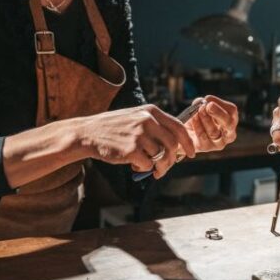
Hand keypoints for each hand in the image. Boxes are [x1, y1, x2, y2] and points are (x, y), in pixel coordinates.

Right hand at [77, 104, 193, 178]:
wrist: (87, 133)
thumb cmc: (113, 128)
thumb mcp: (135, 117)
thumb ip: (155, 126)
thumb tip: (176, 146)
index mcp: (150, 111)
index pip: (179, 127)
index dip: (188, 142)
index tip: (191, 153)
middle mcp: (147, 121)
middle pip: (173, 145)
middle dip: (173, 160)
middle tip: (166, 168)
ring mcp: (139, 135)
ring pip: (161, 157)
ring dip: (158, 167)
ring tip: (148, 168)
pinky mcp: (131, 150)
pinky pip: (148, 165)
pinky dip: (143, 168)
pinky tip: (134, 165)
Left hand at [185, 95, 237, 152]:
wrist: (186, 133)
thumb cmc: (198, 118)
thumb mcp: (201, 107)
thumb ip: (203, 103)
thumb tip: (202, 101)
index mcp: (231, 120)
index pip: (232, 111)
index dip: (220, 103)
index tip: (208, 98)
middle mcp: (228, 133)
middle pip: (228, 123)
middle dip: (218, 113)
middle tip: (209, 106)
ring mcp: (219, 142)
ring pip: (214, 131)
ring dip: (205, 119)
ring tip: (198, 111)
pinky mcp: (206, 147)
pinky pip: (203, 136)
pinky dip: (197, 126)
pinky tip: (193, 118)